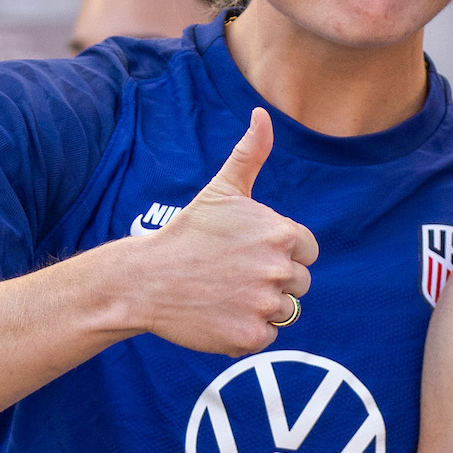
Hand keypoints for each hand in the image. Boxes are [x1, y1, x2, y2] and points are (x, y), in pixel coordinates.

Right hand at [111, 107, 318, 355]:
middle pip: (300, 283)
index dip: (282, 252)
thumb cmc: (187, 232)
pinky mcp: (250, 336)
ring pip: (285, 311)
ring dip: (261, 306)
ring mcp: (265, 306)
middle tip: (234, 274)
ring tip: (226, 292)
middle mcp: (279, 271)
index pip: (308, 251)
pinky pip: (266, 335)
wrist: (145, 280)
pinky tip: (220, 313)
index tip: (250, 252)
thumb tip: (262, 115)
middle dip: (273, 279)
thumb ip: (250, 155)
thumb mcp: (222, 190)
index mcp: (281, 234)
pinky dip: (246, 329)